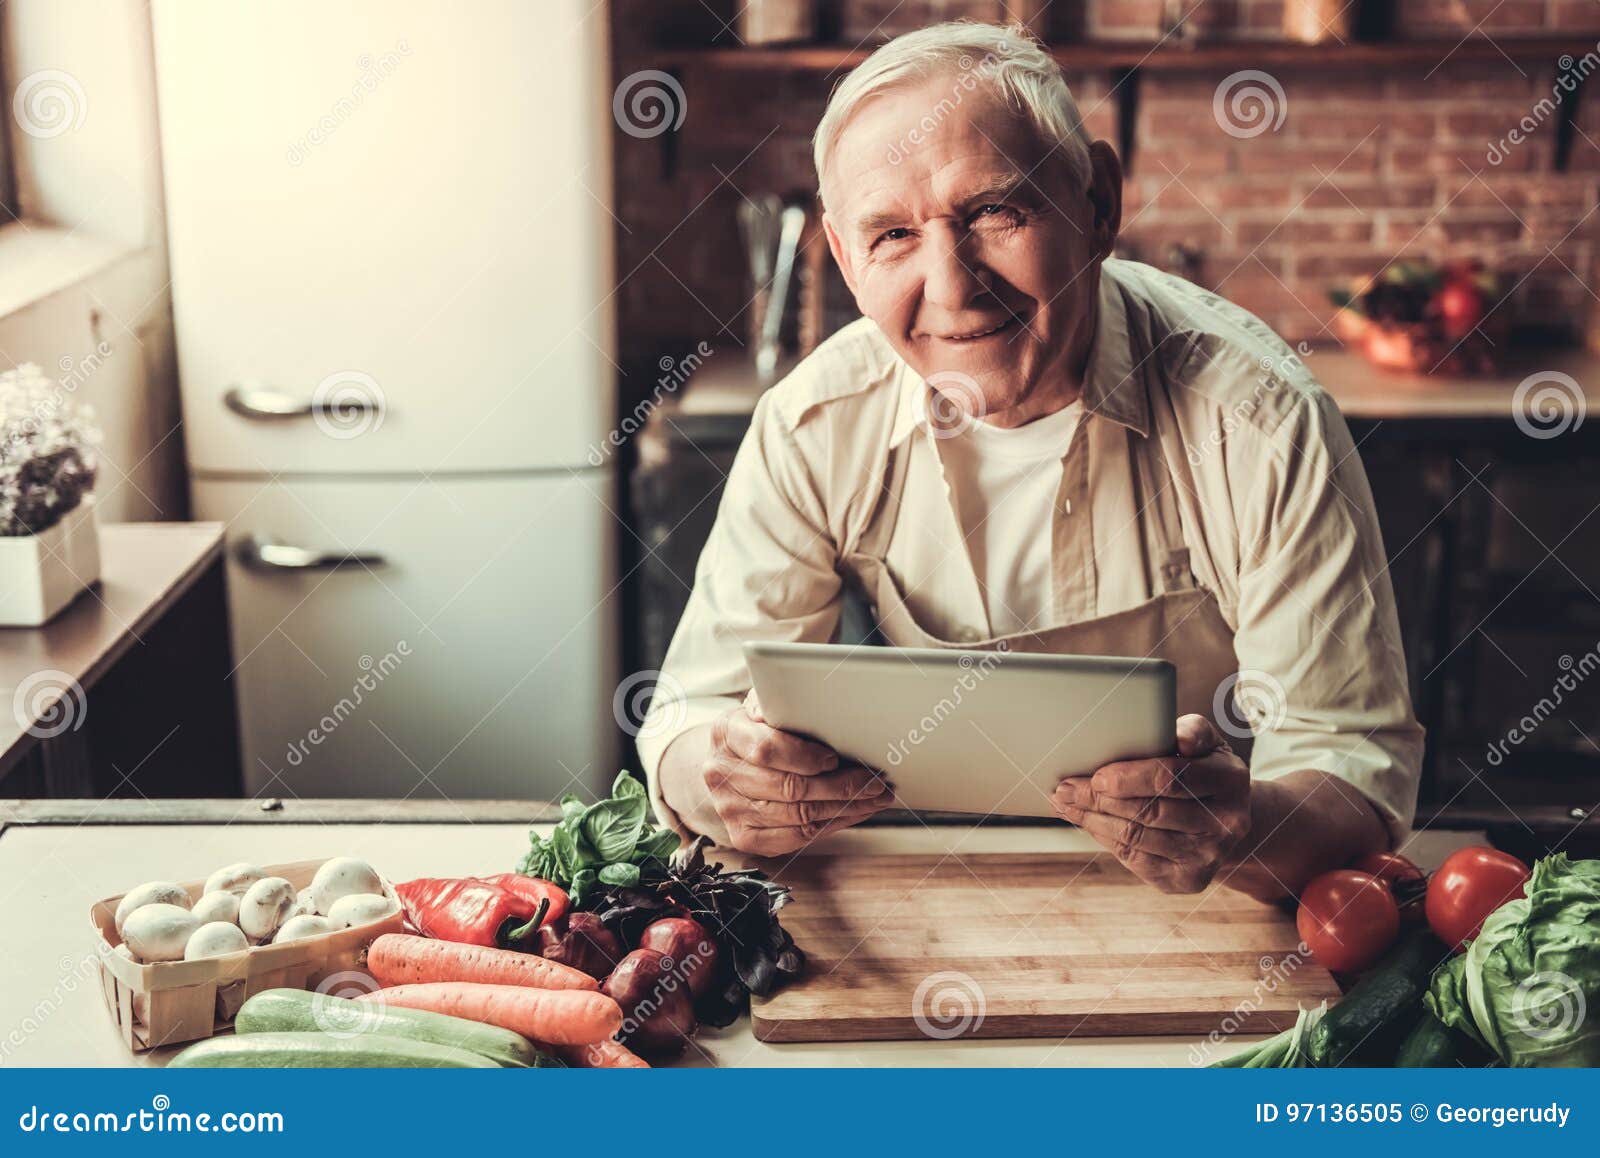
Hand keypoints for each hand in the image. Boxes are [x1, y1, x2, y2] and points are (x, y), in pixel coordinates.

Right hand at [701, 691, 893, 856]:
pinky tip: (852, 813)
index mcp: (726, 733)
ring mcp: (730, 809)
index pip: (766, 749)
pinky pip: (795, 838)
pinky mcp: (744, 837)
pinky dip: (831, 826)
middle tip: (875, 780)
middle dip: (841, 786)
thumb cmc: (756, 730)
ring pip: (798, 816)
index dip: (805, 756)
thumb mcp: (763, 705)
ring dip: (845, 808)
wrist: (728, 764)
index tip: (835, 757)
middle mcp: (721, 774)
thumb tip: (806, 703)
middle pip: (788, 787)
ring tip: (874, 797)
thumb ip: (780, 702)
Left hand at [1051, 714, 1250, 893]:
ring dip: (1094, 820)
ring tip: (1067, 803)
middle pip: (1150, 811)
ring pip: (1137, 837)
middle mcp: (1226, 823)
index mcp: (1231, 780)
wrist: (1226, 818)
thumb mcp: (1205, 742)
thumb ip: (1191, 731)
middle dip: (1099, 799)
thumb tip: (1178, 739)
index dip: (1130, 778)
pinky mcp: (1188, 879)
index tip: (1097, 775)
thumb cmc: (1203, 768)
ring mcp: (1209, 856)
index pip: (1173, 778)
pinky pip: (1136, 859)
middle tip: (1065, 788)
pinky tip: (1087, 822)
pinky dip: (1105, 838)